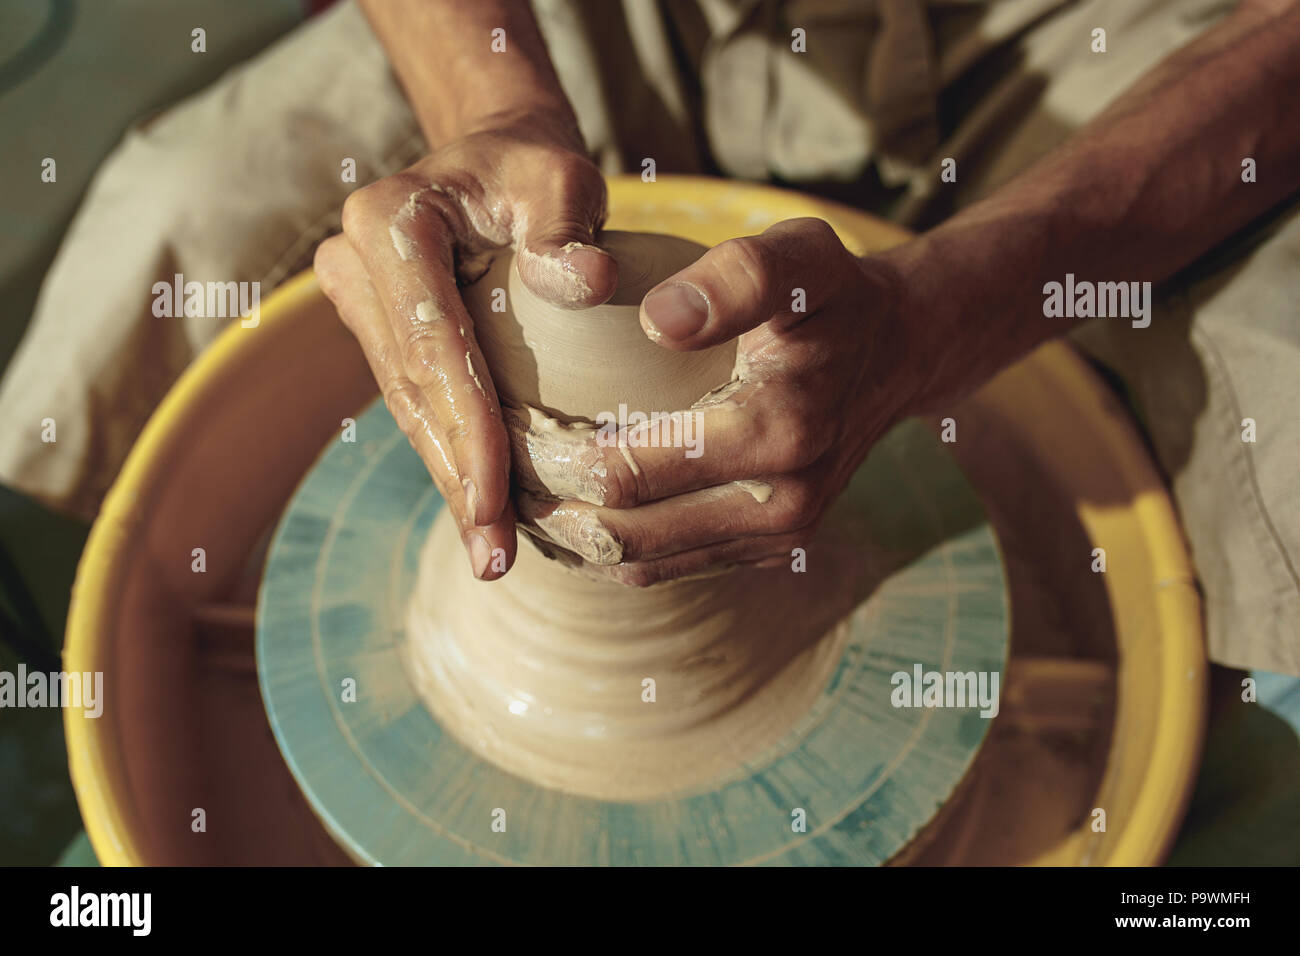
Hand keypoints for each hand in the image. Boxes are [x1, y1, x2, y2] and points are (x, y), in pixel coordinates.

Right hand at [314, 111, 616, 579]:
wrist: (495, 161)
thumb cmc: (534, 170)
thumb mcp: (558, 176)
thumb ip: (565, 220)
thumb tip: (584, 281)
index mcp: (386, 224)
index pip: (431, 342)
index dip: (465, 426)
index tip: (495, 499)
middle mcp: (357, 268)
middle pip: (412, 391)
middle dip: (455, 479)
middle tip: (493, 558)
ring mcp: (364, 306)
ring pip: (409, 411)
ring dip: (450, 485)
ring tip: (489, 557)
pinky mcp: (385, 336)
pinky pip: (419, 407)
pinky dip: (452, 460)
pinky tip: (484, 516)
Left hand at [518, 217, 920, 584]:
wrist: (898, 352)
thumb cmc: (832, 296)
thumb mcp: (798, 257)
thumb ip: (735, 278)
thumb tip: (655, 320)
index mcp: (777, 434)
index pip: (625, 474)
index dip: (549, 458)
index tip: (500, 424)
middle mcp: (780, 504)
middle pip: (623, 534)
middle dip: (546, 507)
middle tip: (492, 467)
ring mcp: (776, 538)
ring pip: (640, 565)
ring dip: (570, 538)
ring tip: (517, 494)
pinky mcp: (767, 549)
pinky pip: (667, 569)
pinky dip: (608, 549)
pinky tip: (568, 511)